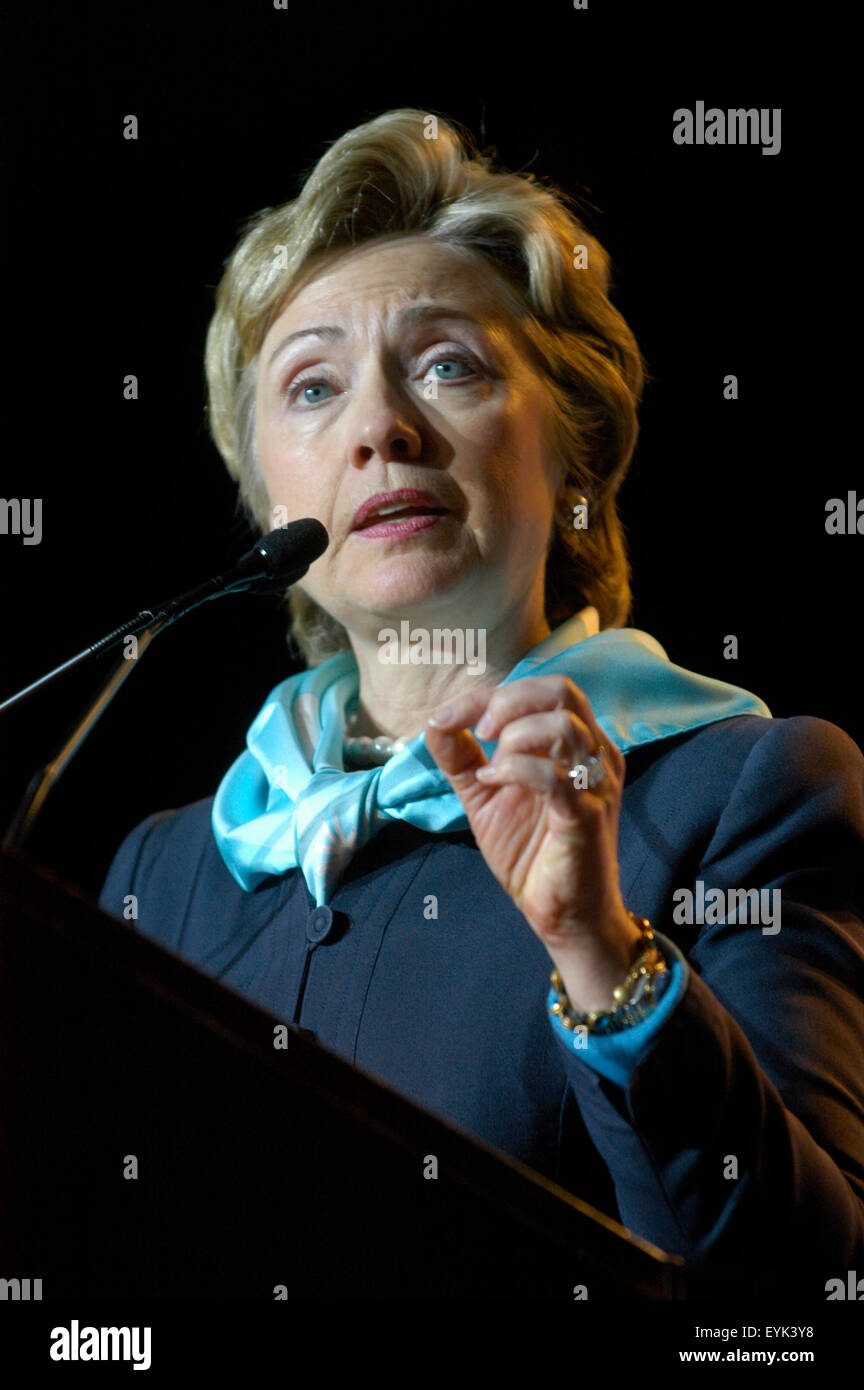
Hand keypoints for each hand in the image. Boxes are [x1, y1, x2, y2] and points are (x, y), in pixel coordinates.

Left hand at [425, 675, 640, 1008]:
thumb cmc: (531, 853)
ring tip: (488, 766)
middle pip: (562, 690)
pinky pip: (557, 776)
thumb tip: (434, 721)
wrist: (562, 915)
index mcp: (575, 743)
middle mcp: (594, 755)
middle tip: (478, 731)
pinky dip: (517, 769)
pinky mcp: (586, 816)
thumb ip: (460, 756)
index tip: (447, 716)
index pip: (539, 691)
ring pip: (564, 726)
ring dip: (514, 735)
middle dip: (509, 701)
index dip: (487, 695)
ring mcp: (595, 784)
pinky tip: (493, 782)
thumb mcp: (485, 795)